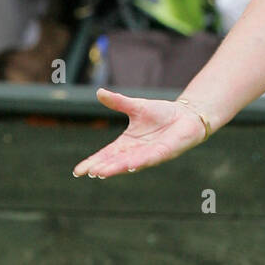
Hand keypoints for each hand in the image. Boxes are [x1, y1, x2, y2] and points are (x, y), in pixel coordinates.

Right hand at [72, 88, 209, 178]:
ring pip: (130, 162)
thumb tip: (99, 92)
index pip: (107, 154)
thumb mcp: (136, 106)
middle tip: (88, 172)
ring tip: (101, 172)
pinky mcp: (164, 152)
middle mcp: (136, 151)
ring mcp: (150, 153)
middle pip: (115, 161)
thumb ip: (118, 102)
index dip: (93, 161)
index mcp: (127, 142)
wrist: (186, 115)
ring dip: (117, 168)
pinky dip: (140, 161)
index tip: (78, 171)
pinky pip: (150, 158)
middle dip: (102, 167)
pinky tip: (130, 165)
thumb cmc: (162, 113)